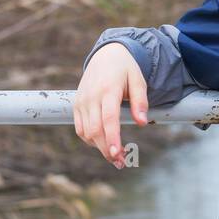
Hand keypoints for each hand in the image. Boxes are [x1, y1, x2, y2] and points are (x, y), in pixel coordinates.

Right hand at [73, 42, 148, 168]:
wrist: (105, 55)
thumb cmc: (125, 69)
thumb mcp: (138, 80)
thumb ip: (141, 102)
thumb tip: (142, 123)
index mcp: (108, 89)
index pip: (109, 118)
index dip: (112, 138)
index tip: (118, 154)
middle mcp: (91, 96)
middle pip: (96, 130)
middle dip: (107, 149)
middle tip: (121, 163)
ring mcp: (82, 101)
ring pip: (87, 132)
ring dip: (99, 147)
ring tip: (116, 155)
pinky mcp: (76, 105)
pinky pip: (80, 128)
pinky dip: (90, 139)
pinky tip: (103, 143)